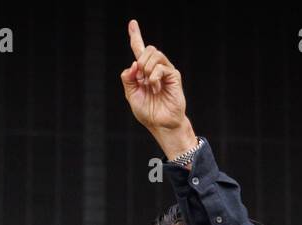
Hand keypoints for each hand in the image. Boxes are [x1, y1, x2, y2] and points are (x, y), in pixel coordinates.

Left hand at [120, 19, 195, 152]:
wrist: (160, 124)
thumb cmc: (147, 112)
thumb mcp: (131, 95)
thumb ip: (128, 78)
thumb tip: (134, 64)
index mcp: (143, 72)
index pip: (139, 50)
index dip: (135, 36)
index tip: (132, 23)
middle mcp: (155, 68)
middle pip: (148, 49)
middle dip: (141, 60)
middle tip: (141, 77)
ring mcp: (165, 71)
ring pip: (155, 53)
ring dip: (147, 67)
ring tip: (148, 83)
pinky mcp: (174, 76)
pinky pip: (161, 67)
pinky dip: (154, 76)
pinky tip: (155, 87)